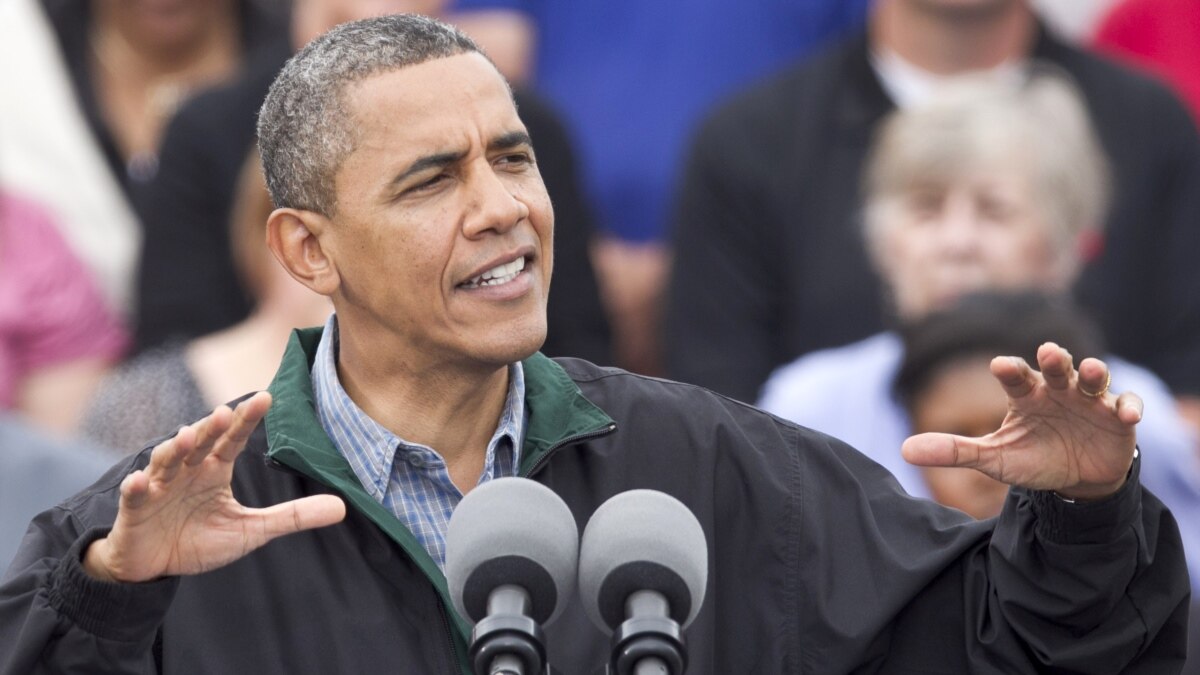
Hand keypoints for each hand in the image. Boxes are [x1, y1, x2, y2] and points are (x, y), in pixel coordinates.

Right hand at [83, 392, 345, 582]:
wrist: (154, 566)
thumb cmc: (200, 540)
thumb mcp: (251, 531)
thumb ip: (293, 516)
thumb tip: (343, 507)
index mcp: (214, 470)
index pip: (233, 440)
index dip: (247, 420)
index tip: (266, 396)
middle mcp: (187, 471)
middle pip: (200, 444)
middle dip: (210, 428)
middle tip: (225, 412)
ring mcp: (158, 487)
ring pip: (166, 462)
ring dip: (174, 449)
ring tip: (186, 437)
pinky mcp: (134, 509)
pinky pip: (134, 496)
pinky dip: (136, 488)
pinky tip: (139, 482)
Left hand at [902, 342, 1141, 501]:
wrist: (1075, 479)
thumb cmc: (1033, 458)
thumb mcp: (993, 458)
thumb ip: (954, 450)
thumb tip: (904, 449)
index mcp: (1026, 395)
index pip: (1016, 376)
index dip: (1010, 369)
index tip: (1001, 366)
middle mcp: (1057, 389)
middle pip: (1056, 367)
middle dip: (1054, 359)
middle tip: (1050, 354)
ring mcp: (1090, 401)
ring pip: (1093, 378)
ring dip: (1094, 373)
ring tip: (1091, 372)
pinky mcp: (1118, 418)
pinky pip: (1126, 406)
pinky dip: (1128, 407)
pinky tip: (1128, 414)